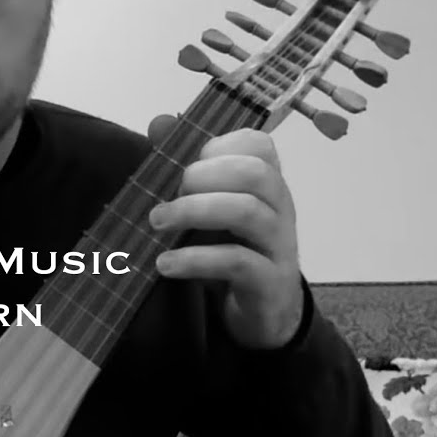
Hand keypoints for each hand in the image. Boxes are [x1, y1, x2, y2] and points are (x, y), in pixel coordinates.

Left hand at [145, 121, 303, 348]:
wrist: (264, 314)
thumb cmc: (233, 252)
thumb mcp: (209, 209)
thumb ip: (187, 167)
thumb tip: (160, 121)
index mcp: (267, 184)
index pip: (259, 145)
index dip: (219, 146)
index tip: (185, 164)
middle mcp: (280, 208)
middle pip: (254, 173)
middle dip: (203, 176)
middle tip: (167, 195)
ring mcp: (279, 245)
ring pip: (247, 212)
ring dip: (194, 212)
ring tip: (156, 223)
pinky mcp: (269, 281)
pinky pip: (238, 262)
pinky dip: (195, 260)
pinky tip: (165, 264)